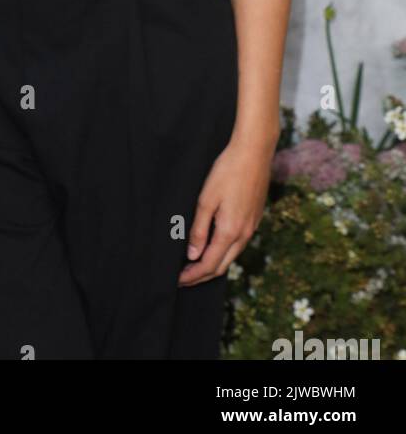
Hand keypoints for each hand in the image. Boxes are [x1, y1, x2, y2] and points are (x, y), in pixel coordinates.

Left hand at [177, 138, 272, 284]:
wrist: (254, 153)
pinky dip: (223, 253)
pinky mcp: (254, 219)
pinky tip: (213, 246)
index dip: (193, 275)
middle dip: (202, 275)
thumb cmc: (227, 172)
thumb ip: (200, 229)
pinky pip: (238, 245)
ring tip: (194, 265)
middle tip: (183, 278)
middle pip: (222, 266)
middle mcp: (244, 235)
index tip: (178, 280)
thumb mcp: (207, 200)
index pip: (209, 265)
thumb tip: (192, 255)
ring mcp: (251, 228)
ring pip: (231, 257)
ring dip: (213, 265)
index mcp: (230, 232)